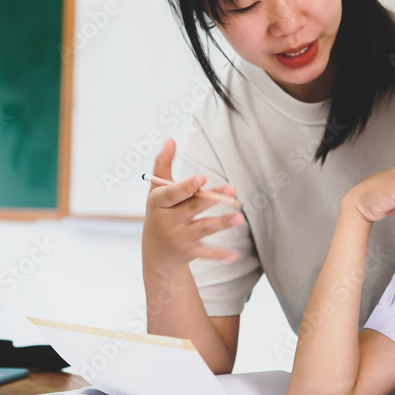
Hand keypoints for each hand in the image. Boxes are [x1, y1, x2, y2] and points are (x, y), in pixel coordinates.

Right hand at [142, 139, 244, 271]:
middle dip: (212, 199)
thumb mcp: (157, 191)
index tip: (202, 178)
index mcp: (159, 203)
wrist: (155, 253)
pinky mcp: (191, 251)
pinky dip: (220, 255)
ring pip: (204, 228)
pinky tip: (234, 255)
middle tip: (232, 190)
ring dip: (222, 223)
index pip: (173, 194)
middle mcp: (168, 221)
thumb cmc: (160, 212)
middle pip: (193, 207)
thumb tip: (170, 139)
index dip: (187, 186)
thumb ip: (163, 165)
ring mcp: (180, 237)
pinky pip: (207, 252)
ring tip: (239, 218)